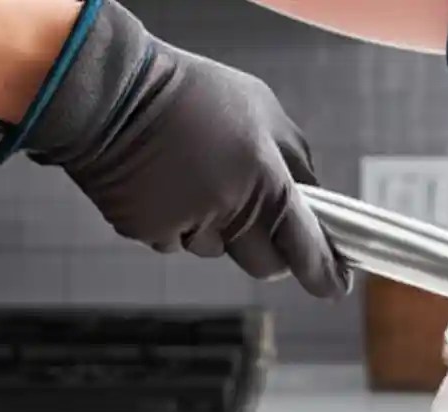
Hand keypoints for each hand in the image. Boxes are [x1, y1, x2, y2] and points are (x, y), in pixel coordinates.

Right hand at [0, 0, 348, 297]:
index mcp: (266, 182)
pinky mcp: (149, 232)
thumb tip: (313, 198)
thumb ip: (294, 159)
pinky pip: (177, 242)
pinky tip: (165, 184)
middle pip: (265, 266)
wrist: (113, 91)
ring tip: (196, 176)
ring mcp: (187, 227)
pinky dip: (177, 222)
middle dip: (270, 253)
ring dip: (217, 229)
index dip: (324, 273)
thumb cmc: (193, 95)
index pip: (305, 247)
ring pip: (217, 250)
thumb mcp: (263, 112)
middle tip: (260, 222)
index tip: (334, 285)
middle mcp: (230, 212)